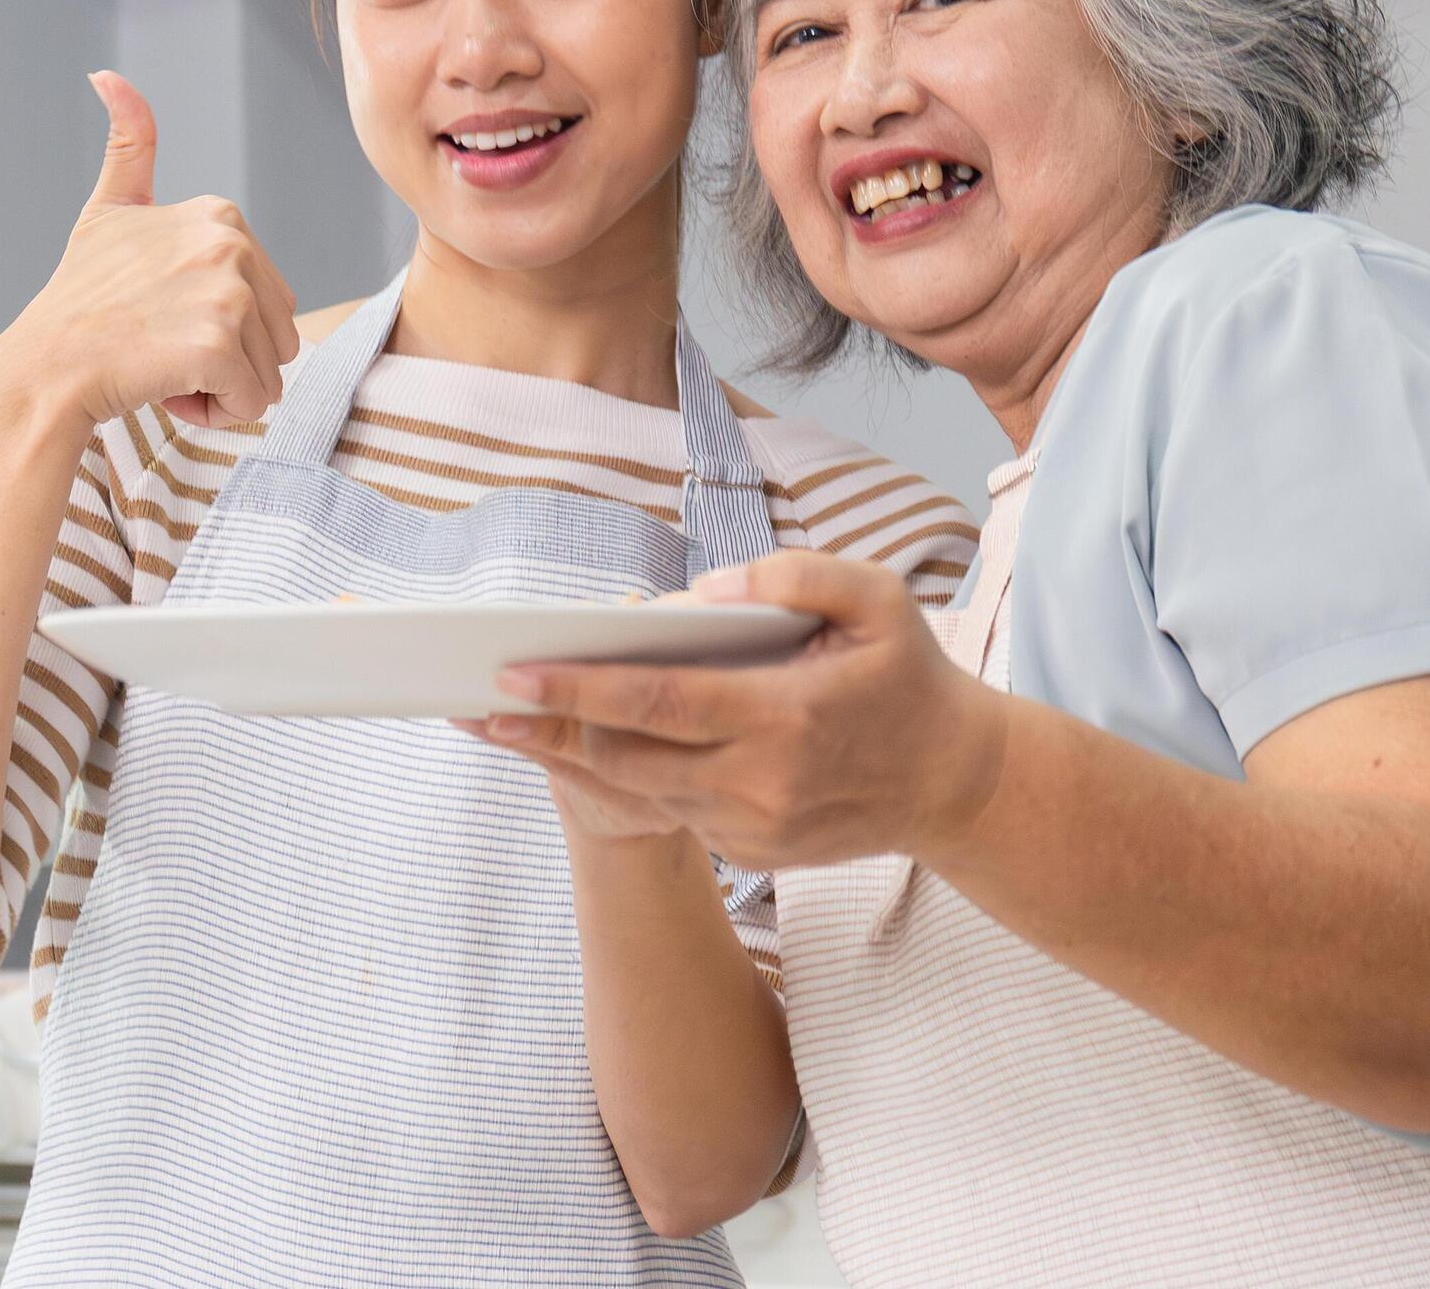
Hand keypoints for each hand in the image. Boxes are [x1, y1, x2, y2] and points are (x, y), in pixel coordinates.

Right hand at [0, 72, 301, 430]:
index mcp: (221, 215)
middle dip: (228, 358)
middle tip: (162, 347)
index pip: (265, 298)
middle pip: (278, 334)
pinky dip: (215, 411)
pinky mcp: (217, 342)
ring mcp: (226, 291)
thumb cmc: (80, 301)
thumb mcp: (109, 210)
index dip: (217, 323)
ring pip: (271, 371)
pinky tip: (166, 388)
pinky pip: (253, 401)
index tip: (158, 315)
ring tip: (163, 365)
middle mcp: (230, 243)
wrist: (44, 368)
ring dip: (223, 388)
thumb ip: (129, 144)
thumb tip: (106, 75)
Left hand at [472, 552, 1006, 869]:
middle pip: (625, 756)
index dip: (577, 687)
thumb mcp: (877, 598)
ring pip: (636, 792)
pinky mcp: (750, 854)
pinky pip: (667, 812)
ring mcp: (752, 828)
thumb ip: (793, 575)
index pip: (658, 701)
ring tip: (503, 718)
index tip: (510, 669)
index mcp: (786, 718)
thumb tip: (699, 594)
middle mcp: (761, 785)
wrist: (956, 785)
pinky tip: (574, 745)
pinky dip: (621, 778)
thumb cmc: (910, 676)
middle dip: (544, 727)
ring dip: (568, 755)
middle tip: (473, 695)